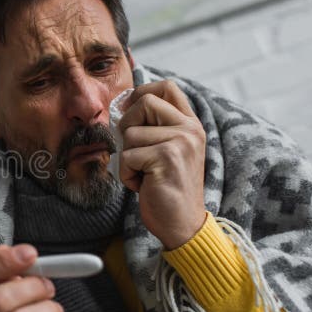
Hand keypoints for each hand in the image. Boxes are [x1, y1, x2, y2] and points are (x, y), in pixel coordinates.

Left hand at [118, 80, 206, 248]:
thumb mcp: (166, 151)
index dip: (141, 92)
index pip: (167, 87)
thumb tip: (120, 107)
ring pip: (130, 133)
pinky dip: (126, 174)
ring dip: (126, 159)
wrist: (182, 224)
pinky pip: (127, 155)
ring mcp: (180, 142)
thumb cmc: (166, 188)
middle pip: (145, 102)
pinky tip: (143, 184)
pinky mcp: (167, 157)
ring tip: (144, 174)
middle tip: (134, 151)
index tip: (128, 109)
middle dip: (127, 125)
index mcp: (190, 124)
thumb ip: (153, 128)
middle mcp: (190, 129)